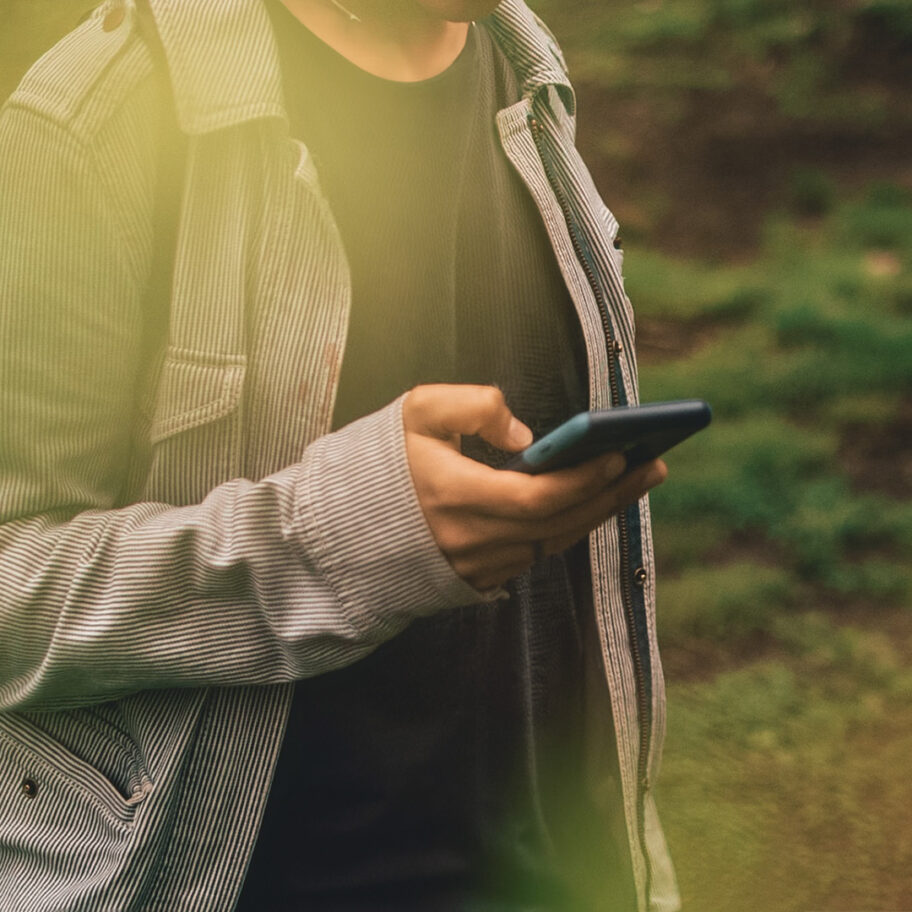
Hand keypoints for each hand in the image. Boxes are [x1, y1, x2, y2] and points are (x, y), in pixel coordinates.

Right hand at [403, 384, 666, 590]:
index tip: (620, 454)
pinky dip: (571, 529)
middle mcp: (471, 540)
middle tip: (653, 465)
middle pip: (560, 523)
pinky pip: (538, 554)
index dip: (582, 479)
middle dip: (611, 494)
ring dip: (599, 513)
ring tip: (637, 480)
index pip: (537, 497)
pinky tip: (594, 504)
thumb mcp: (418, 411)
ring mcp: (477, 565)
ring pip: (555, 543)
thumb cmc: (383, 462)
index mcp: (455, 496)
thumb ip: (473, 407)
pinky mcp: (480, 578)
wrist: (348, 528)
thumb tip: (527, 435)